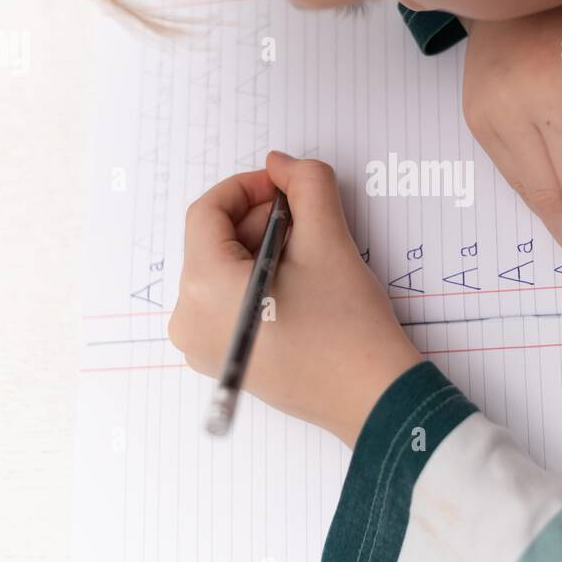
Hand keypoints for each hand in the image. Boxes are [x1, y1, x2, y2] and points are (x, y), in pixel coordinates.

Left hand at [168, 153, 421, 447]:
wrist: (371, 396)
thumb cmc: (348, 327)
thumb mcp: (329, 240)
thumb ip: (305, 184)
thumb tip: (281, 164)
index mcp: (205, 287)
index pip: (207, 212)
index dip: (246, 187)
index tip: (283, 184)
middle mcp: (189, 319)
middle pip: (213, 243)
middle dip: (259, 221)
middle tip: (309, 222)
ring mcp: (201, 346)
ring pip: (221, 271)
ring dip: (262, 250)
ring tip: (309, 258)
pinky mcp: (220, 360)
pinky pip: (226, 302)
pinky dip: (257, 281)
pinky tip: (299, 288)